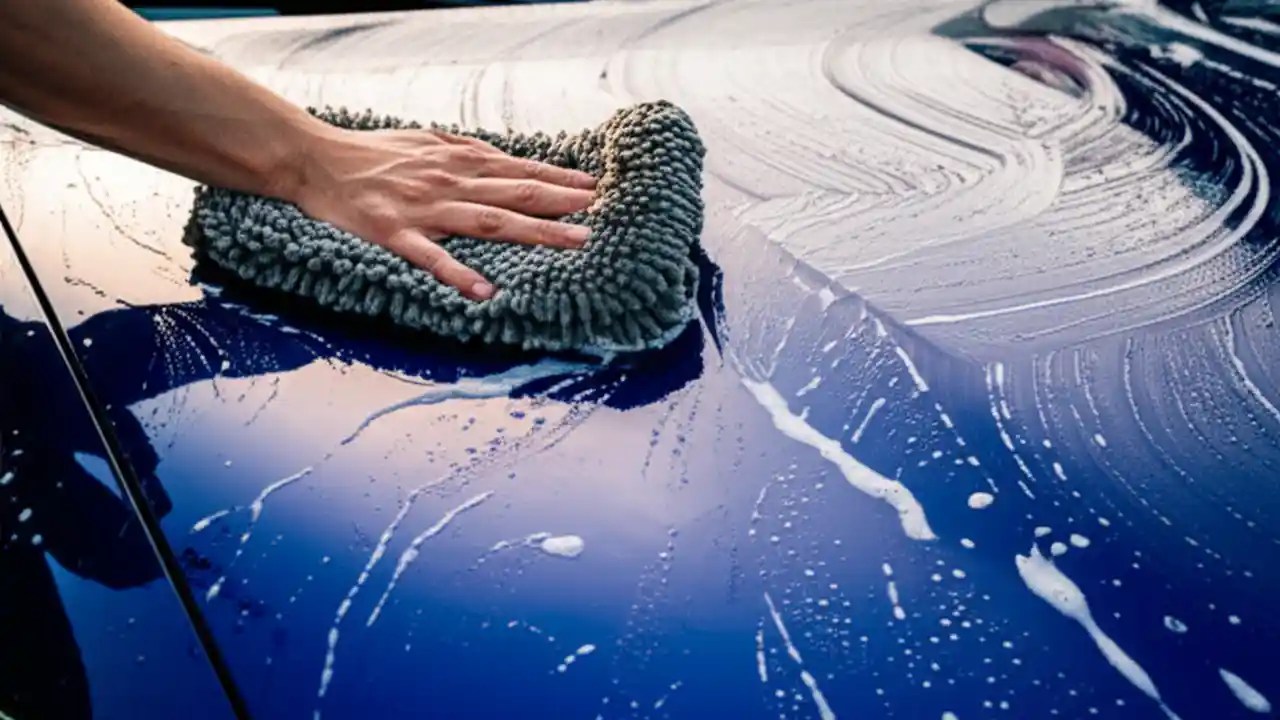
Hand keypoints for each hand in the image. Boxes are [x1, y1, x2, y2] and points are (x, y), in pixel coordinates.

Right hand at [288, 125, 596, 300]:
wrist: (314, 159)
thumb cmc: (372, 153)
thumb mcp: (425, 139)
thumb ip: (464, 149)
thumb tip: (503, 155)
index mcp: (457, 159)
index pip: (519, 168)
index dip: (559, 179)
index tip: (595, 188)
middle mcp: (449, 181)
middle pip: (516, 193)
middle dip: (562, 205)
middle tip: (600, 215)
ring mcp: (424, 209)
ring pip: (491, 221)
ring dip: (536, 231)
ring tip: (573, 242)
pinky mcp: (395, 233)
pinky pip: (432, 257)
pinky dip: (459, 274)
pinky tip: (486, 292)